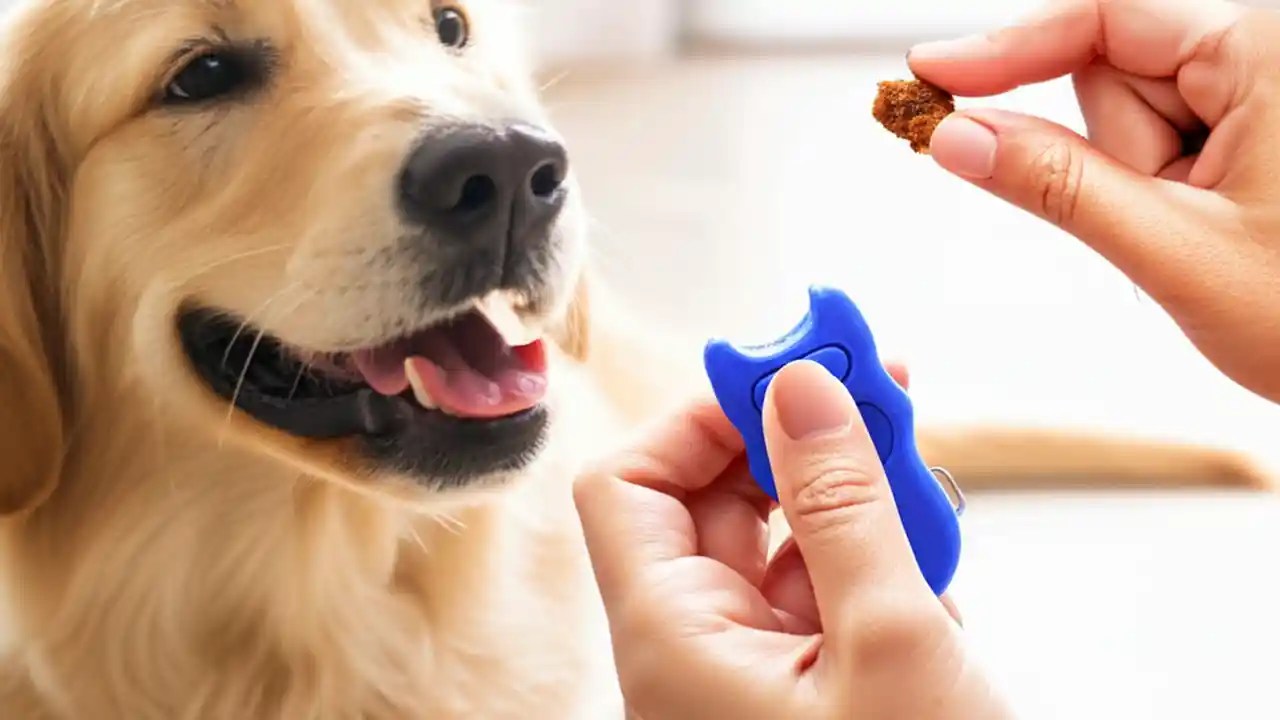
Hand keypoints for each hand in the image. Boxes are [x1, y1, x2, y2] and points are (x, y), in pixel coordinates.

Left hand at [574, 362, 1010, 719]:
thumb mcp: (892, 645)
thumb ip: (844, 505)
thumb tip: (805, 388)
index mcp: (673, 643)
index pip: (627, 488)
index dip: (696, 416)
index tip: (786, 369)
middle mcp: (697, 652)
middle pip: (710, 500)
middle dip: (793, 437)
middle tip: (875, 383)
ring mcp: (756, 672)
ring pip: (777, 539)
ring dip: (849, 494)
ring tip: (919, 469)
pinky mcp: (814, 687)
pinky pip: (824, 590)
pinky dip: (875, 556)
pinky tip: (932, 548)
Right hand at [909, 0, 1279, 402]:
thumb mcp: (1175, 250)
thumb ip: (1056, 184)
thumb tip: (959, 137)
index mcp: (1267, 48)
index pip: (1103, 14)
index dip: (1006, 44)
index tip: (930, 73)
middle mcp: (1266, 52)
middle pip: (1113, 66)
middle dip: (1116, 145)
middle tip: (1166, 214)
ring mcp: (1260, 88)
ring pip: (1132, 107)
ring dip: (1142, 173)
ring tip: (1207, 226)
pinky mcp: (1253, 122)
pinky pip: (1162, 133)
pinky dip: (1159, 177)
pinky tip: (1210, 218)